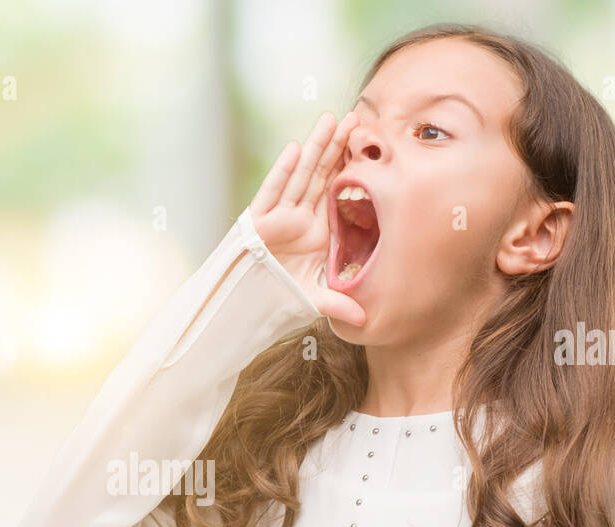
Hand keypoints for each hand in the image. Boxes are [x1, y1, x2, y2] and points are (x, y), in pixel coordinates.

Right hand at [249, 110, 363, 327]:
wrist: (244, 306)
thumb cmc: (278, 299)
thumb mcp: (314, 300)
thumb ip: (338, 304)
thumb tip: (365, 321)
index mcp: (319, 232)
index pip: (338, 192)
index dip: (351, 169)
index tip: (370, 146)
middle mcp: (301, 219)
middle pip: (322, 175)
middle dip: (338, 147)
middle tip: (357, 118)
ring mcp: (279, 217)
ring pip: (301, 176)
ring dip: (316, 148)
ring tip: (332, 120)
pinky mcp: (258, 221)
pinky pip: (272, 192)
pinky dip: (282, 171)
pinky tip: (295, 149)